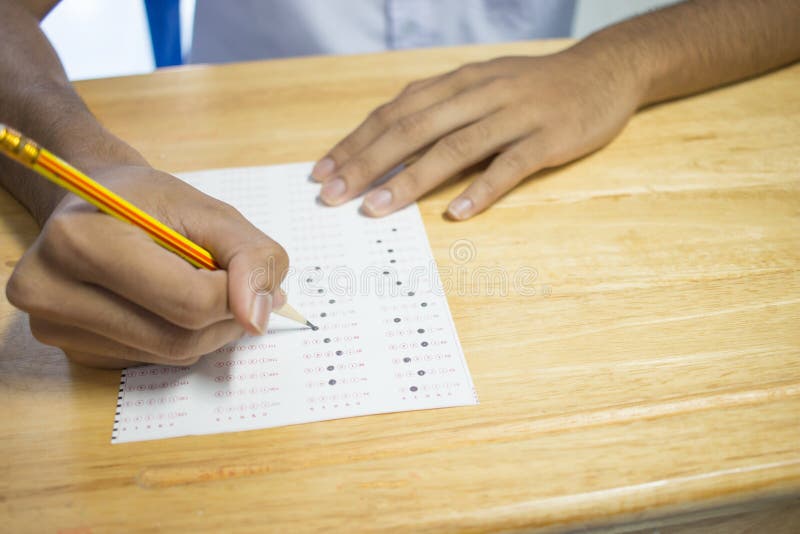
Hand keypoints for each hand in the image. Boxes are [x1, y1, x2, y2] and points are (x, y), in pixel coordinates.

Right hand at [5, 164, 288, 367]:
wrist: (95, 206)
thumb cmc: (151, 204)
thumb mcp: (212, 212)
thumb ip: (252, 257)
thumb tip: (259, 319)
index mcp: (80, 242)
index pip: (189, 301)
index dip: (236, 293)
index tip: (244, 273)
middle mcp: (50, 291)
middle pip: (179, 338)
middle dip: (225, 318)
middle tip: (233, 286)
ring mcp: (54, 328)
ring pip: (170, 356)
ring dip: (206, 330)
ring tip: (197, 286)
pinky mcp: (71, 351)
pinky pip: (154, 361)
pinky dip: (179, 337)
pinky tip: (165, 303)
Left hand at [312, 50, 642, 218]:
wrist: (603, 70)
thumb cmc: (532, 87)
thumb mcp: (481, 86)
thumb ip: (440, 110)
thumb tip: (392, 146)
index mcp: (457, 82)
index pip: (394, 112)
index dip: (356, 142)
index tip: (323, 172)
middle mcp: (478, 94)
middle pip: (412, 129)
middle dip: (367, 163)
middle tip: (333, 195)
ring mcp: (514, 115)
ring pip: (453, 147)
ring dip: (410, 179)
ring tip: (376, 208)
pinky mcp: (547, 138)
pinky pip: (510, 166)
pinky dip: (482, 189)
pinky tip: (456, 212)